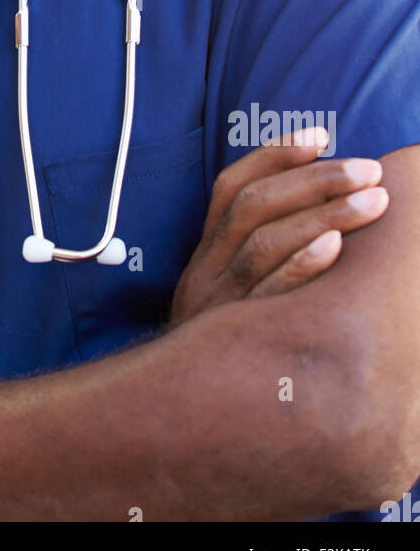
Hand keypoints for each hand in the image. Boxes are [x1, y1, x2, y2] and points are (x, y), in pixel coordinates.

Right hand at [168, 129, 388, 326]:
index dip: (274, 156)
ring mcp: (216, 307)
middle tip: (369, 171)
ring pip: (261, 244)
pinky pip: (266, 298)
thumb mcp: (229, 295)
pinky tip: (335, 249)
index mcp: (204, 253)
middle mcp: (204, 273)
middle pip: (252, 208)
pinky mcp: (233, 343)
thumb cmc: (224, 348)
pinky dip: (299, 267)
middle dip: (314, 181)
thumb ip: (258, 252)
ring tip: (373, 202)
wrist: (176, 414)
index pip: (231, 188)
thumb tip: (320, 205)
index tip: (322, 136)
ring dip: (322, 215)